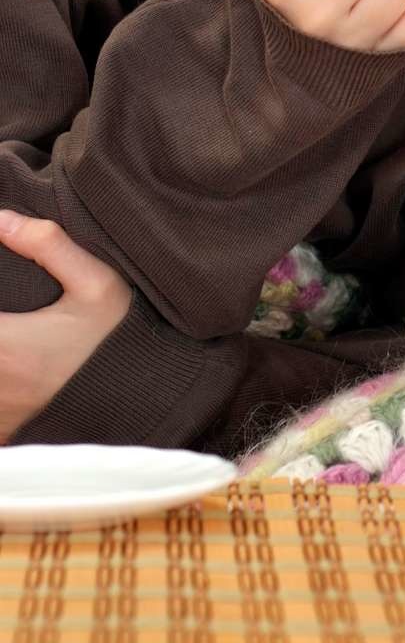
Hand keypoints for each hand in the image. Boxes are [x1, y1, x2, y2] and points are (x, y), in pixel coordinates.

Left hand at [0, 211, 130, 441]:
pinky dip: (2, 381)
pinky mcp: (6, 429)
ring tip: (14, 333)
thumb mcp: (95, 282)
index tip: (5, 296)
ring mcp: (0, 412)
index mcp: (5, 344)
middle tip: (11, 308)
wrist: (145, 390)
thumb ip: (47, 244)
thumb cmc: (117, 336)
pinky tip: (16, 361)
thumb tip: (2, 219)